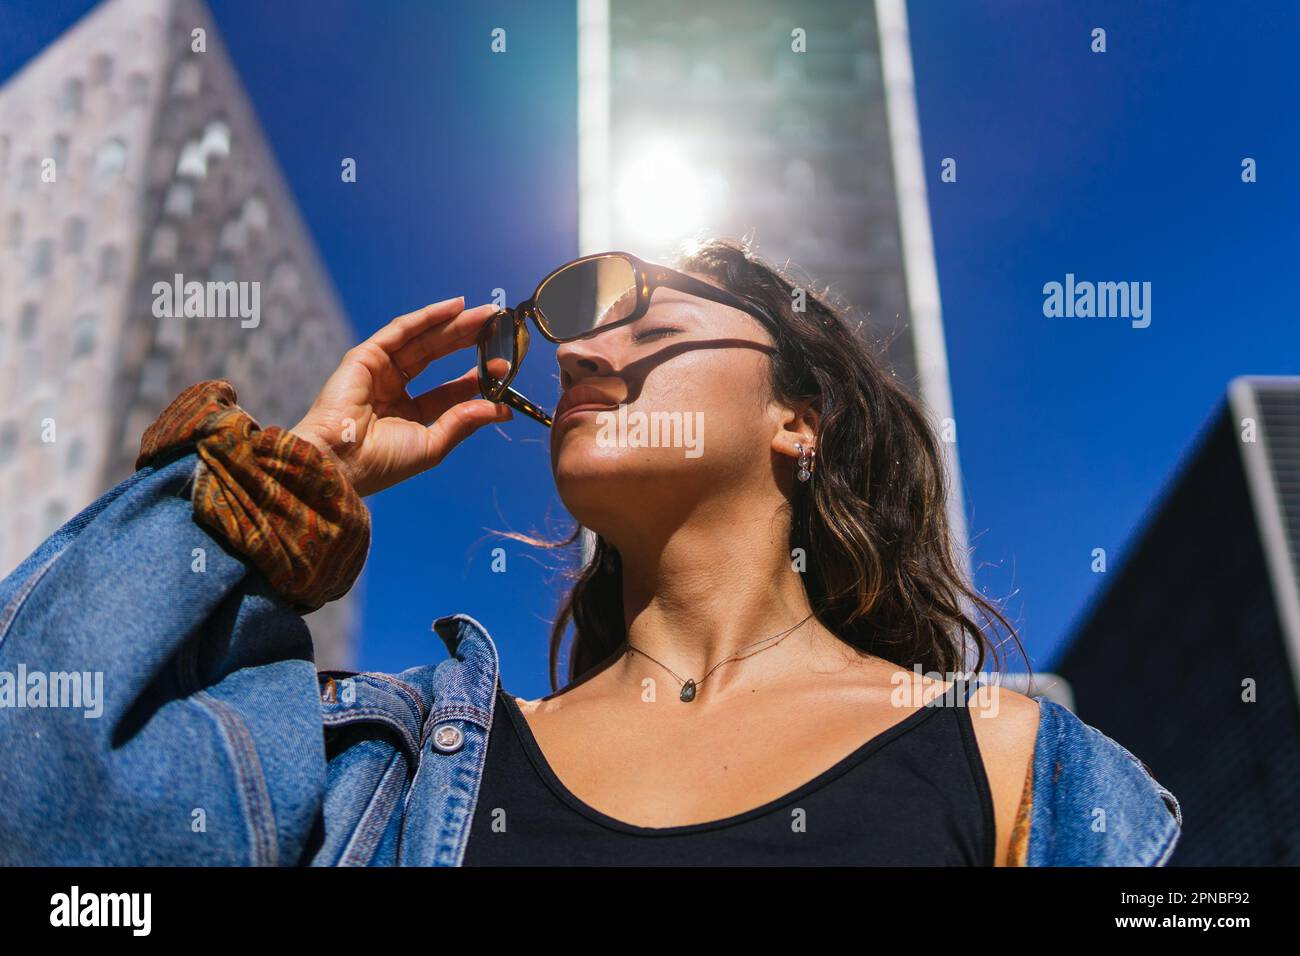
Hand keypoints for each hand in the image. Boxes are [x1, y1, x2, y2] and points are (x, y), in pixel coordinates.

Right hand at [289, 296, 511, 496]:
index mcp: (406, 414)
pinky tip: (454, 306)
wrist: (341, 463)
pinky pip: (401, 330)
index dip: (475, 377)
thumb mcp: (433, 444)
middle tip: (497, 326)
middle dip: (468, 340)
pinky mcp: (365, 356)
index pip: (448, 390)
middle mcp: (392, 388)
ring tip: (486, 314)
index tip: (503, 367)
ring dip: (454, 324)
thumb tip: (502, 409)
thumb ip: (464, 422)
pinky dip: (428, 317)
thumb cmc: (382, 463)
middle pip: (437, 356)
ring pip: (423, 339)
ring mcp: (378, 370)